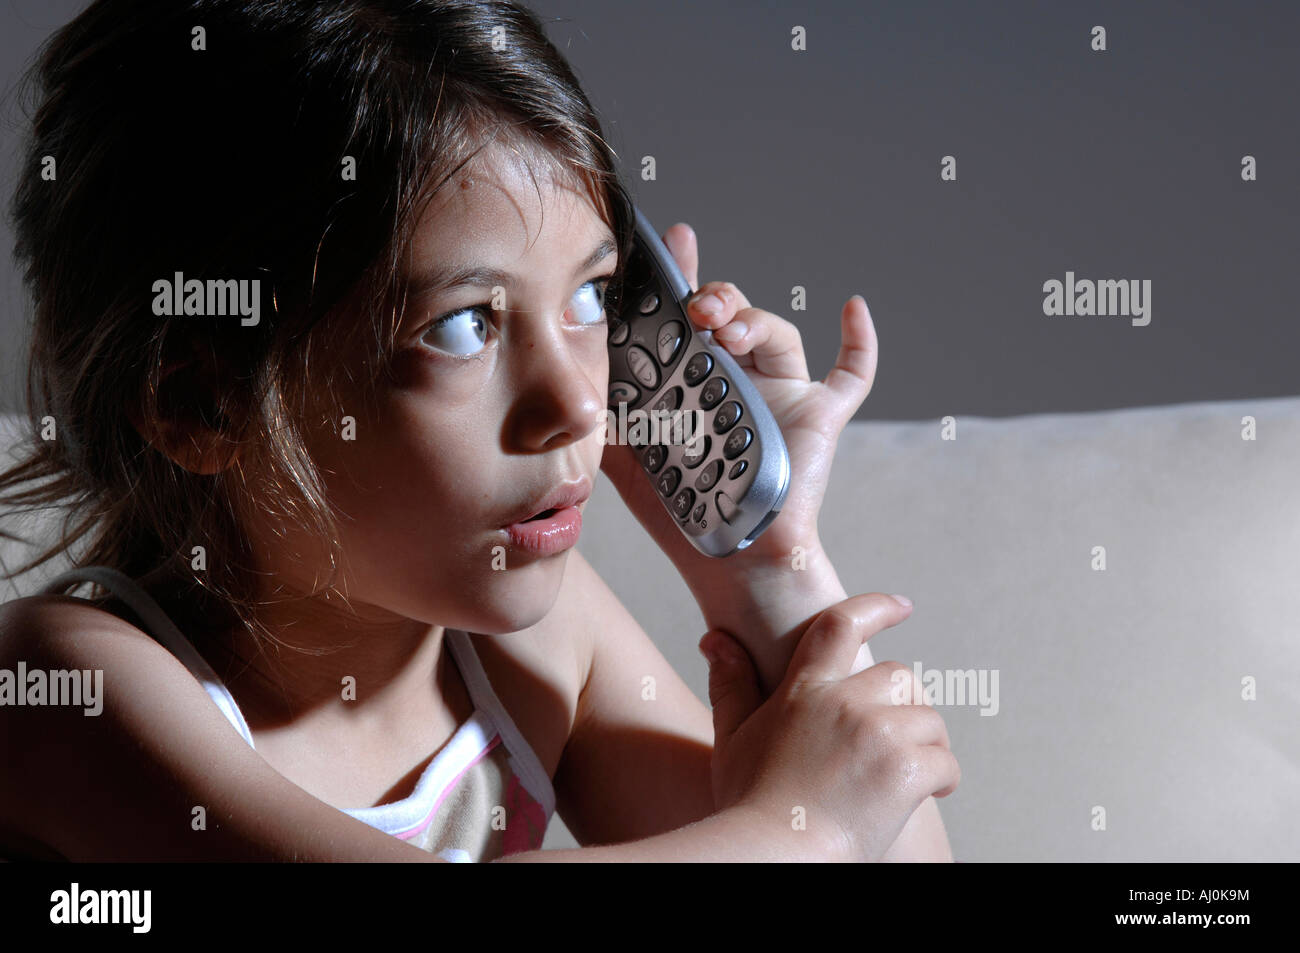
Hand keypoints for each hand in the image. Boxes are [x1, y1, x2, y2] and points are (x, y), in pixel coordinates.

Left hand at [600, 223, 876, 585]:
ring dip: (754, 318)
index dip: (681, 279)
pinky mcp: (819, 415)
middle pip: (733, 316)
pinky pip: (853, 372)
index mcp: (694, 382)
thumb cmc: (680, 513)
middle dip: (717, 296)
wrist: (726, 559)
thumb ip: (605, 415)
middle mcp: (739, 380)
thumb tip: (572, 376)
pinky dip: (860, 339)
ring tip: (725, 329)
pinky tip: (852, 307)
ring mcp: (782, 395)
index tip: (671, 243)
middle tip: (696, 304)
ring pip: (778, 333)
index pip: (687, 320)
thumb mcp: (625, 456)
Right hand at [700, 594, 960, 862]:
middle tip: (900, 735)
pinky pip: (945, 763)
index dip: (875, 609)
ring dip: (928, 743)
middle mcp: (844, 702)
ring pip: (930, 720)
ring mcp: (877, 735)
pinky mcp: (905, 771)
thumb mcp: (734, 737)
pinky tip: (926, 795)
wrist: (772, 854)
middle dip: (907, 705)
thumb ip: (731, 683)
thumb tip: (716, 639)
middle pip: (902, 678)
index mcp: (804, 690)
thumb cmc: (750, 804)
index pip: (841, 626)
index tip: (901, 607)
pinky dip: (943, 778)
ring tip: (910, 772)